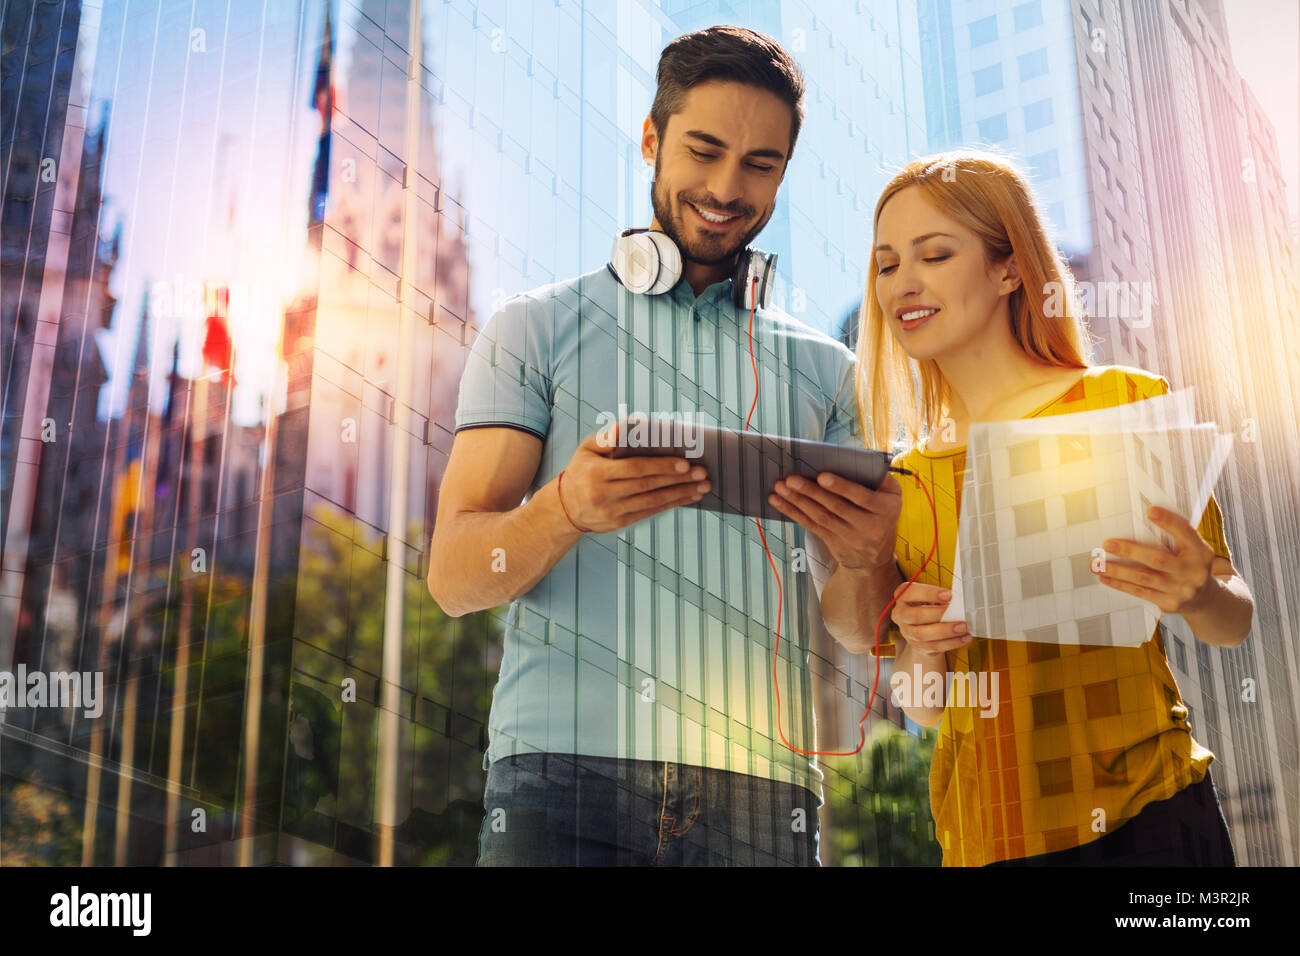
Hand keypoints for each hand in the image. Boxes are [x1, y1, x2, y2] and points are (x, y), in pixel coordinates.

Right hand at [556, 421, 710, 533]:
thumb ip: (607, 437)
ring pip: (653, 503)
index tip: (684, 463)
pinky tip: (688, 497)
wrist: (565, 508)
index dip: (661, 467)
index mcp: (597, 473)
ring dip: (680, 494)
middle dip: (678, 480)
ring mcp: (613, 512)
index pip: (635, 469)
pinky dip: (671, 504)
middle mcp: (604, 495)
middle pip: (648, 486)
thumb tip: (629, 425)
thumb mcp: (587, 449)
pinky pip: (650, 513)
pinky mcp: (620, 523)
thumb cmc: (582, 471)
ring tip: (703, 487)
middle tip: (702, 473)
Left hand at [767, 471, 901, 571]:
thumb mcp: (892, 497)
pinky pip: (811, 526)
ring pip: (820, 517)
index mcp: (886, 509)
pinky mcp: (834, 544)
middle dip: (811, 492)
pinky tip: (779, 502)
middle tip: (791, 479)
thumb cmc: (881, 514)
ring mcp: (851, 538)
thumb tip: (862, 460)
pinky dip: (793, 512)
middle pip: (836, 507)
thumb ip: (881, 479)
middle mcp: (870, 526)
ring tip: (781, 487)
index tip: (821, 476)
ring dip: (797, 501)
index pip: (862, 497)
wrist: (875, 557)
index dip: (841, 487)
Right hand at [890, 581, 970, 657]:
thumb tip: (958, 601)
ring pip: (922, 634)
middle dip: (938, 614)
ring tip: (963, 627)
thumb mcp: (931, 597)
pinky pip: (933, 646)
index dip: (928, 593)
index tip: (948, 595)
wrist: (924, 626)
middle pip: (915, 615)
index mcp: (902, 596)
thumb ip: (941, 597)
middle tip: (958, 613)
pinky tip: (964, 637)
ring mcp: (906, 631)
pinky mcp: (917, 646)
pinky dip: (951, 642)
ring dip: (945, 631)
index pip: (910, 592)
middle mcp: (900, 614)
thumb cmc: (929, 605)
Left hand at [1095, 505, 1218, 614]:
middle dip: (1130, 551)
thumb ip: (1174, 538)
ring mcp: (1182, 590)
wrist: (1205, 599)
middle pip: (1158, 559)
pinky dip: (1120, 584)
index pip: (1186, 533)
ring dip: (1118, 570)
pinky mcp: (1169, 603)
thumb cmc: (1190, 565)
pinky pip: (1140, 592)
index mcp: (1200, 552)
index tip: (1150, 511)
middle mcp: (1193, 571)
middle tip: (1107, 544)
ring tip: (1097, 564)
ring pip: (1144, 578)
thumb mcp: (1192, 550)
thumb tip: (1138, 522)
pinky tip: (1105, 577)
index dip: (1169, 522)